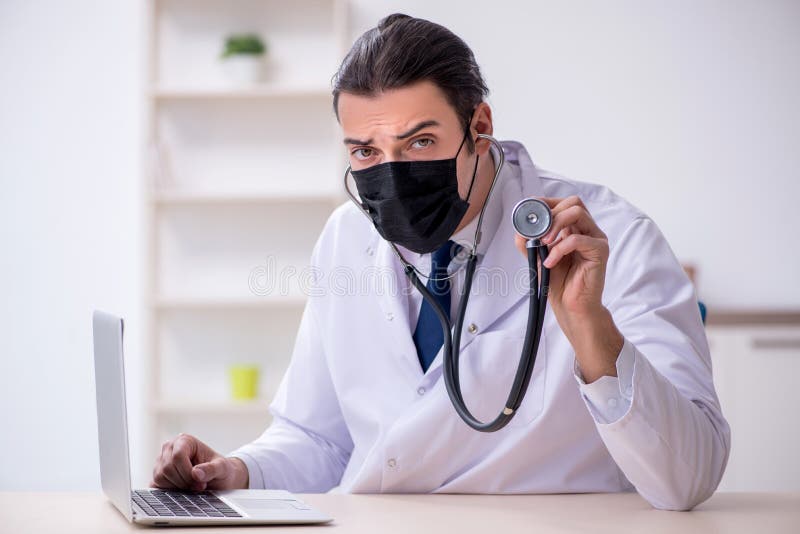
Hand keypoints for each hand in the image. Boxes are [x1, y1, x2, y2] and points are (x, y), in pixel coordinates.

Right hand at [150, 433, 248, 490]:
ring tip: (192, 487)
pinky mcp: (157, 475)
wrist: (218, 478)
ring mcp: (161, 462)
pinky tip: (182, 491)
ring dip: (177, 487)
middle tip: (198, 487)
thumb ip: (212, 469)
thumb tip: (196, 473)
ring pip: (160, 477)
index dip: (188, 473)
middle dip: (184, 482)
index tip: (201, 484)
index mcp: (184, 440)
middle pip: (167, 468)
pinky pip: (155, 486)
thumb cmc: (220, 470)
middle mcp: (170, 448)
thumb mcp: (222, 468)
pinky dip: (168, 492)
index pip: (178, 456)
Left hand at [514, 195, 622, 382]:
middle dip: (552, 213)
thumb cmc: (558, 282)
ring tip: (544, 243)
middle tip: (539, 232)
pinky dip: (559, 248)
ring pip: (578, 213)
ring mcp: (595, 239)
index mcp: (575, 228)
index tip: (530, 211)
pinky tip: (550, 262)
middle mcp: (587, 230)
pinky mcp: (600, 251)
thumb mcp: (538, 256)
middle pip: (574, 202)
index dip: (547, 202)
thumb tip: (520, 229)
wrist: (570, 306)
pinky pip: (578, 239)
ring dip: (556, 224)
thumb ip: (529, 241)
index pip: (565, 203)